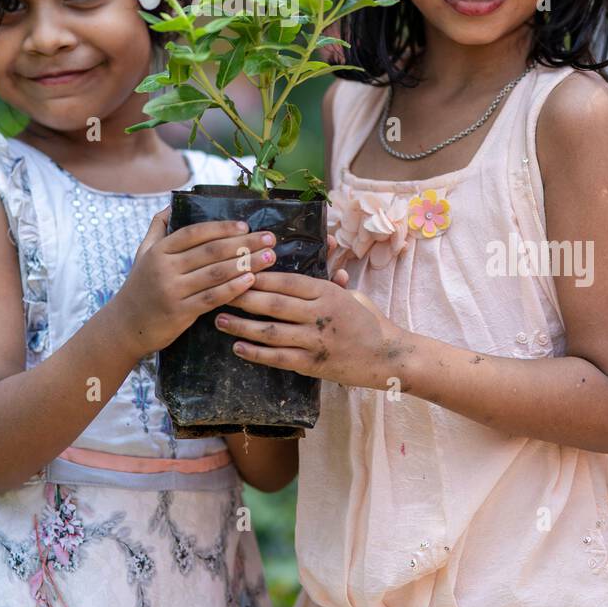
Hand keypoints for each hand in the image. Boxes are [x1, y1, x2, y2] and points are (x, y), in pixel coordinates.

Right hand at [110, 208, 282, 356]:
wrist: (124, 327)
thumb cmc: (139, 287)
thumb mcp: (142, 254)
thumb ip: (158, 228)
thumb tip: (172, 204)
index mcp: (159, 251)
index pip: (195, 233)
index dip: (222, 228)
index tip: (245, 226)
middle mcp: (165, 268)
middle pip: (211, 251)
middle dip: (244, 243)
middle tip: (269, 238)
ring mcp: (172, 291)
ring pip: (215, 273)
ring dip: (246, 264)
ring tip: (269, 257)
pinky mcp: (180, 313)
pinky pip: (212, 298)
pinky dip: (233, 288)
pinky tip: (251, 281)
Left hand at [213, 266, 413, 389]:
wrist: (388, 357)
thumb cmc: (368, 320)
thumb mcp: (351, 293)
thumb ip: (332, 273)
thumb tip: (328, 242)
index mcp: (327, 293)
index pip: (287, 281)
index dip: (260, 276)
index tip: (237, 269)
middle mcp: (320, 315)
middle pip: (274, 304)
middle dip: (243, 297)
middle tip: (219, 290)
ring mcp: (315, 341)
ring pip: (272, 332)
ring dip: (242, 326)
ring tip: (220, 319)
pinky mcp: (313, 364)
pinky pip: (279, 358)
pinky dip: (256, 354)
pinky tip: (238, 347)